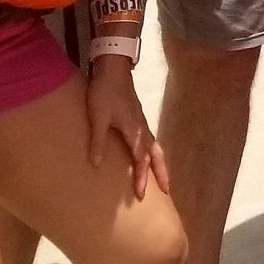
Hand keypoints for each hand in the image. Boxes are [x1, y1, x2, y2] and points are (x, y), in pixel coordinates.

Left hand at [85, 60, 168, 199]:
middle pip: (156, 154)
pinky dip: (151, 152)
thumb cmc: (105, 92)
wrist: (113, 68)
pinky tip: (145, 155)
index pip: (142, 159)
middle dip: (162, 172)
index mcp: (135, 131)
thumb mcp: (98, 117)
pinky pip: (149, 140)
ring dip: (159, 163)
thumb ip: (98, 141)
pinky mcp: (137, 117)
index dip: (142, 177)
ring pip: (155, 147)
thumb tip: (96, 165)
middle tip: (167, 190)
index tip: (141, 195)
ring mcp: (141, 122)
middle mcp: (142, 129)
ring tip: (161, 176)